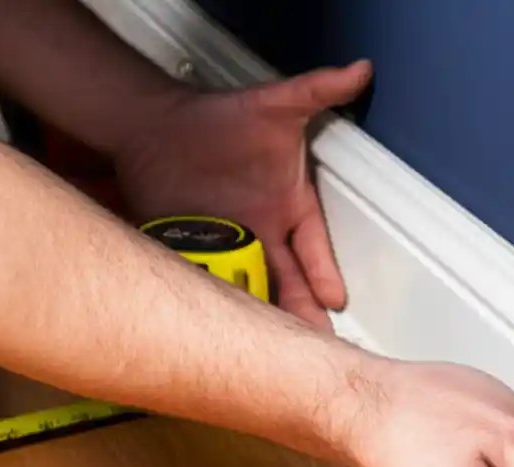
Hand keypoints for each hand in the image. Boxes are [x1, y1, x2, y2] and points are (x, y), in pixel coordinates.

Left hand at [112, 61, 372, 327]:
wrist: (155, 129)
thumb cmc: (220, 121)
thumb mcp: (274, 105)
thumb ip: (315, 91)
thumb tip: (358, 70)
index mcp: (289, 208)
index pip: (313, 248)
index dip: (323, 274)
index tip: (336, 300)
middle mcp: (263, 233)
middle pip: (287, 281)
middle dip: (300, 313)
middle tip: (313, 347)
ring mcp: (229, 247)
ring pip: (251, 289)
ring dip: (259, 317)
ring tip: (268, 350)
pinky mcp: (194, 254)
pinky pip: (208, 283)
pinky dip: (213, 303)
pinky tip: (219, 328)